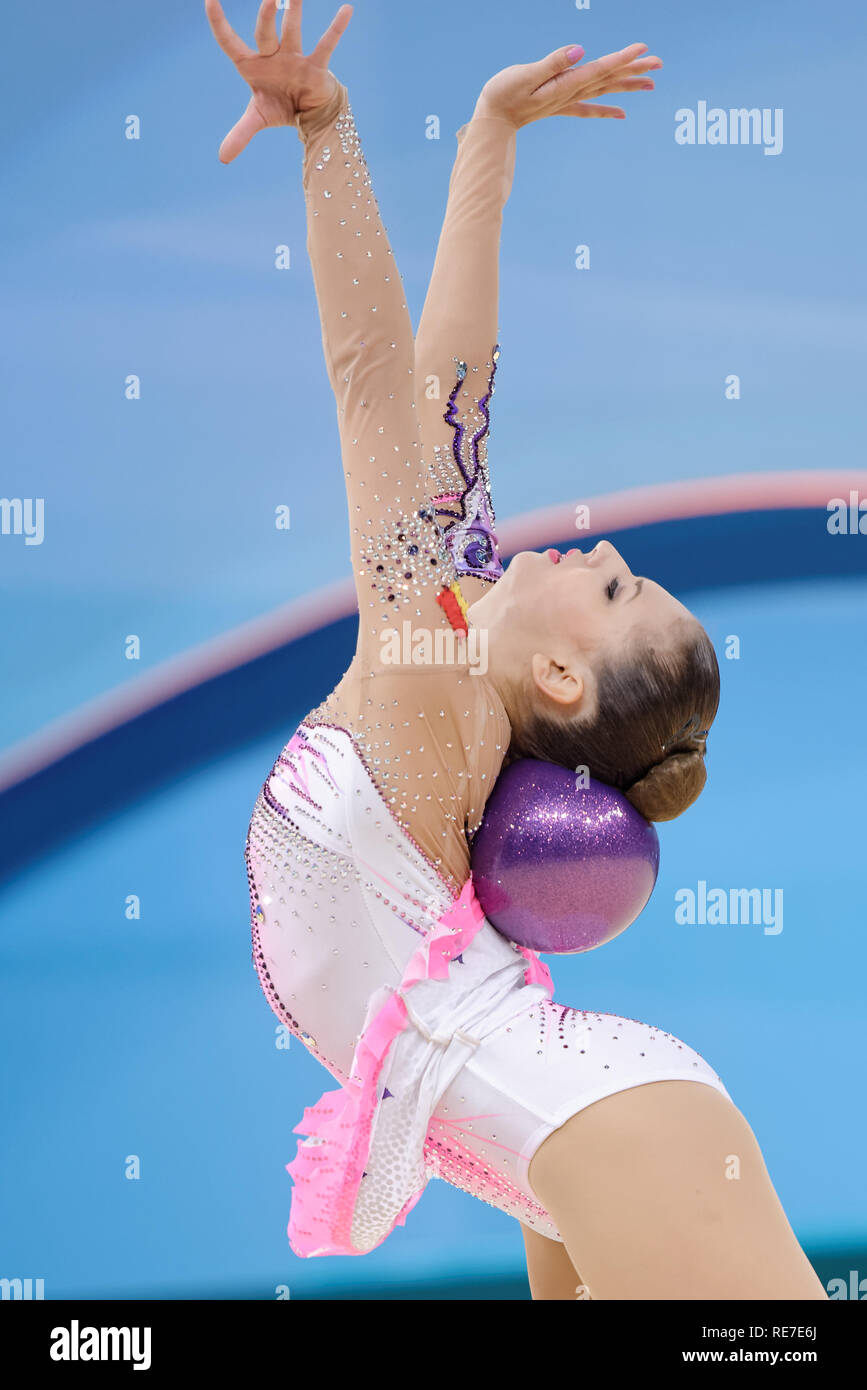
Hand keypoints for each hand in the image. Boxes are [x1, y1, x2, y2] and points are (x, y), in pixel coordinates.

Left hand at [204, 0, 352, 161]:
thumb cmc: (282, 107)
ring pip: (292, 30)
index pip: (230, 42)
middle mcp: (272, 56)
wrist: (310, 113)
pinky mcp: (316, 66)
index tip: (209, 0)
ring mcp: (294, 58)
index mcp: (253, 65)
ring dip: (293, 10)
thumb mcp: (258, 119)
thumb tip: (222, 158)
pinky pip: (327, 45)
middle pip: (265, 33)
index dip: (219, 23)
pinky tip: (347, 10)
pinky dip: (337, 29)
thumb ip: (240, 134)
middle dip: (266, 17)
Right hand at [474, 42, 662, 126]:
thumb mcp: (525, 74)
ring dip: (627, 85)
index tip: (642, 49)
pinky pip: (588, 107)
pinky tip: (622, 114)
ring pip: (603, 91)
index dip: (621, 58)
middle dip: (634, 70)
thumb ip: (552, 63)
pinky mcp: (559, 105)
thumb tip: (579, 52)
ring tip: (651, 82)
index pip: (599, 69)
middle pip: (608, 80)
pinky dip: (606, 109)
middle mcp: (570, 93)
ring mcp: (566, 101)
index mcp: (564, 84)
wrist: (491, 122)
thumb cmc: (502, 95)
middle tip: (659, 63)